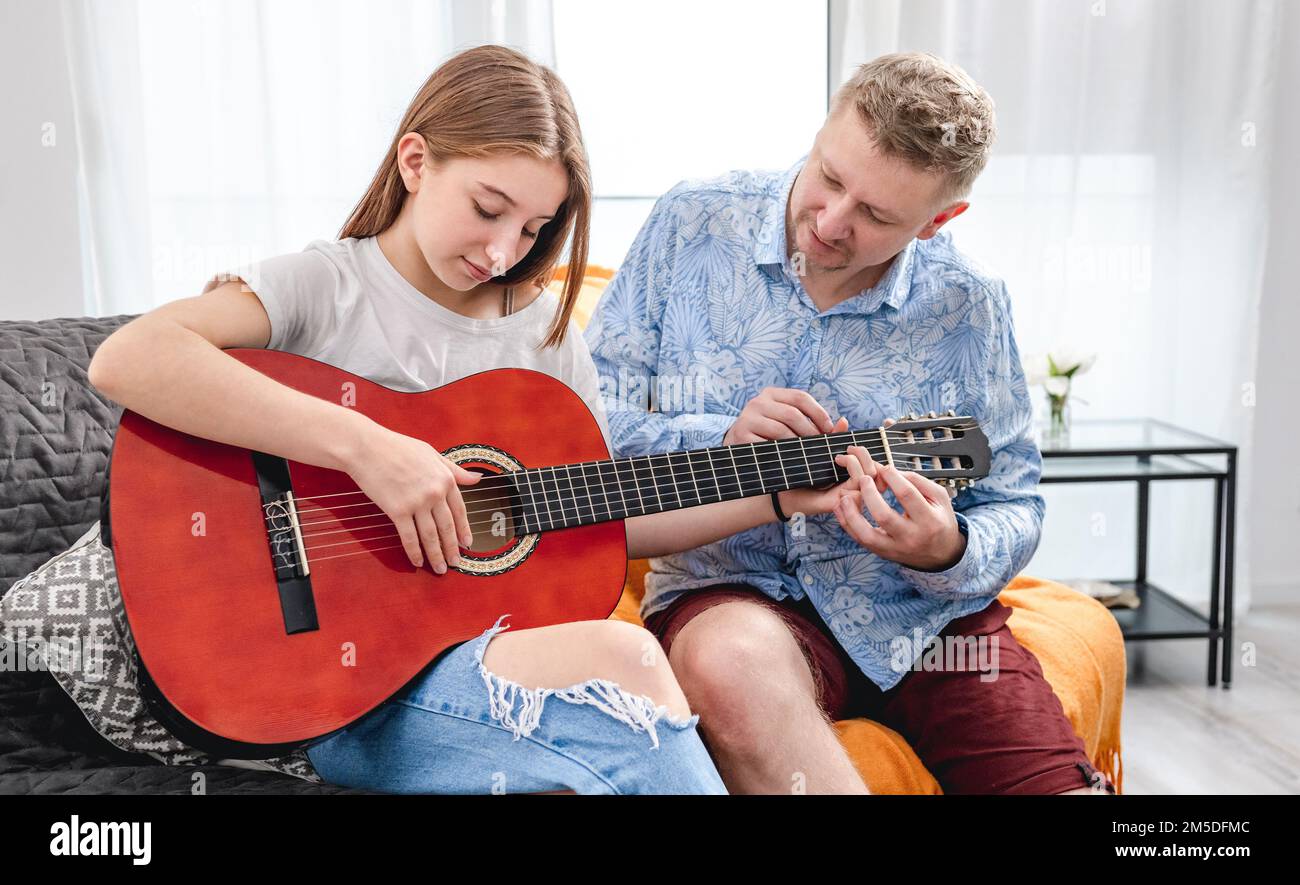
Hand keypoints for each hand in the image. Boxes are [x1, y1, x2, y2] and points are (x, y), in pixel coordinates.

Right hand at [345, 424, 482, 572]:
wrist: (367, 447)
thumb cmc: (397, 447)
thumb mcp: (431, 453)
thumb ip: (454, 470)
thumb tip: (477, 479)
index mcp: (445, 478)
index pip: (460, 511)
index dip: (464, 530)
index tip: (467, 544)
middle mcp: (434, 492)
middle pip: (447, 527)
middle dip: (452, 548)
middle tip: (456, 563)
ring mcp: (417, 502)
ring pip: (430, 536)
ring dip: (436, 555)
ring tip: (440, 569)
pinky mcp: (397, 510)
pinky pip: (409, 537)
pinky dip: (414, 552)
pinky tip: (417, 562)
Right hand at [724, 387, 844, 444]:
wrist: (738, 454)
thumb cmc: (770, 437)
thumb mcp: (789, 424)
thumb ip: (815, 422)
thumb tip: (844, 422)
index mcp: (771, 394)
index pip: (800, 397)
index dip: (818, 413)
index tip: (829, 430)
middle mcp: (757, 402)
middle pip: (792, 414)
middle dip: (810, 432)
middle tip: (819, 447)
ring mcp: (747, 418)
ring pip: (781, 430)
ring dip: (798, 445)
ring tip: (808, 455)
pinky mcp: (740, 435)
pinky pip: (766, 445)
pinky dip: (782, 453)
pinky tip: (789, 460)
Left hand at [778, 418, 896, 516]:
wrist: (784, 493)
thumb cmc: (802, 474)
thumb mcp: (820, 453)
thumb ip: (833, 438)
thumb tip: (844, 420)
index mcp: (854, 476)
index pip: (877, 464)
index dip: (879, 449)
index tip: (868, 436)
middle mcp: (856, 487)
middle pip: (879, 470)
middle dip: (866, 454)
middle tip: (849, 447)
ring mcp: (852, 495)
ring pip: (872, 476)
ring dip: (859, 460)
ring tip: (840, 456)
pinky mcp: (844, 501)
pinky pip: (859, 485)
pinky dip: (852, 469)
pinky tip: (837, 462)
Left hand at [831, 444, 966, 570]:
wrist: (942, 554)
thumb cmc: (939, 520)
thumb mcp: (939, 498)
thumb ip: (918, 481)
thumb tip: (891, 471)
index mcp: (929, 520)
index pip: (907, 496)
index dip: (893, 478)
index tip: (885, 468)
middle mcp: (911, 537)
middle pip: (884, 516)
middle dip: (870, 494)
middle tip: (864, 478)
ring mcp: (895, 548)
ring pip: (867, 535)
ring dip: (851, 515)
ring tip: (844, 497)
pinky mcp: (883, 553)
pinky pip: (861, 540)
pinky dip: (848, 524)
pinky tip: (841, 508)